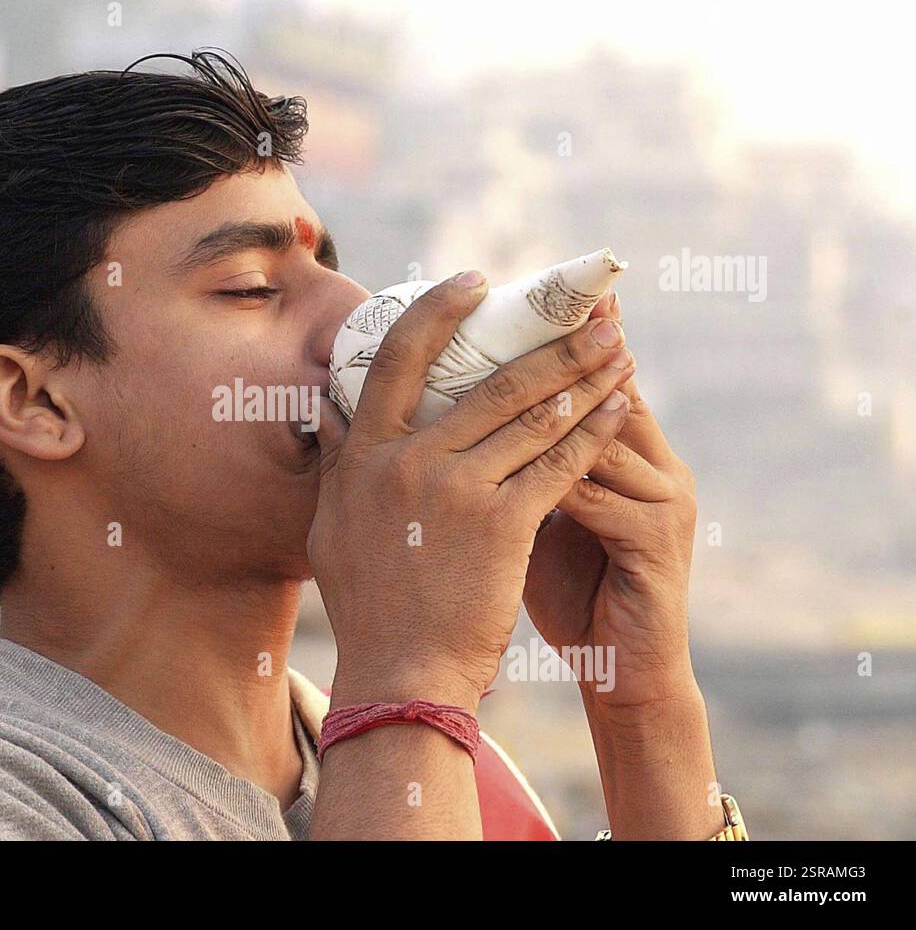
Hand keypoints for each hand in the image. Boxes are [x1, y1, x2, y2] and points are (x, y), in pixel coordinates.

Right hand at [307, 271, 635, 705]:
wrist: (401, 671)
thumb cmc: (368, 602)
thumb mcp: (331, 523)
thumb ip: (339, 459)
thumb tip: (333, 403)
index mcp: (366, 454)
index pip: (399, 358)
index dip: (439, 310)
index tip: (478, 281)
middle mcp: (408, 461)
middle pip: (489, 380)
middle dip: (549, 340)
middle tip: (591, 311)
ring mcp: (457, 490)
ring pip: (532, 415)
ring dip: (583, 377)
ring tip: (619, 350)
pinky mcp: (503, 525)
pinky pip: (558, 464)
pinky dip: (594, 432)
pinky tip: (620, 409)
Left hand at [522, 290, 700, 713]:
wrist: (623, 667)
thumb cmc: (572, 585)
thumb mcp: (536, 515)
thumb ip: (510, 464)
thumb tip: (440, 419)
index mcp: (628, 455)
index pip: (587, 383)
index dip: (553, 339)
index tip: (511, 294)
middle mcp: (656, 465)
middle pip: (606, 389)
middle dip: (559, 349)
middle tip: (512, 309)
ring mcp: (662, 502)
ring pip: (603, 436)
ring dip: (550, 405)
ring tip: (493, 370)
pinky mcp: (656, 545)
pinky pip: (602, 499)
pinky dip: (557, 479)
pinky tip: (508, 464)